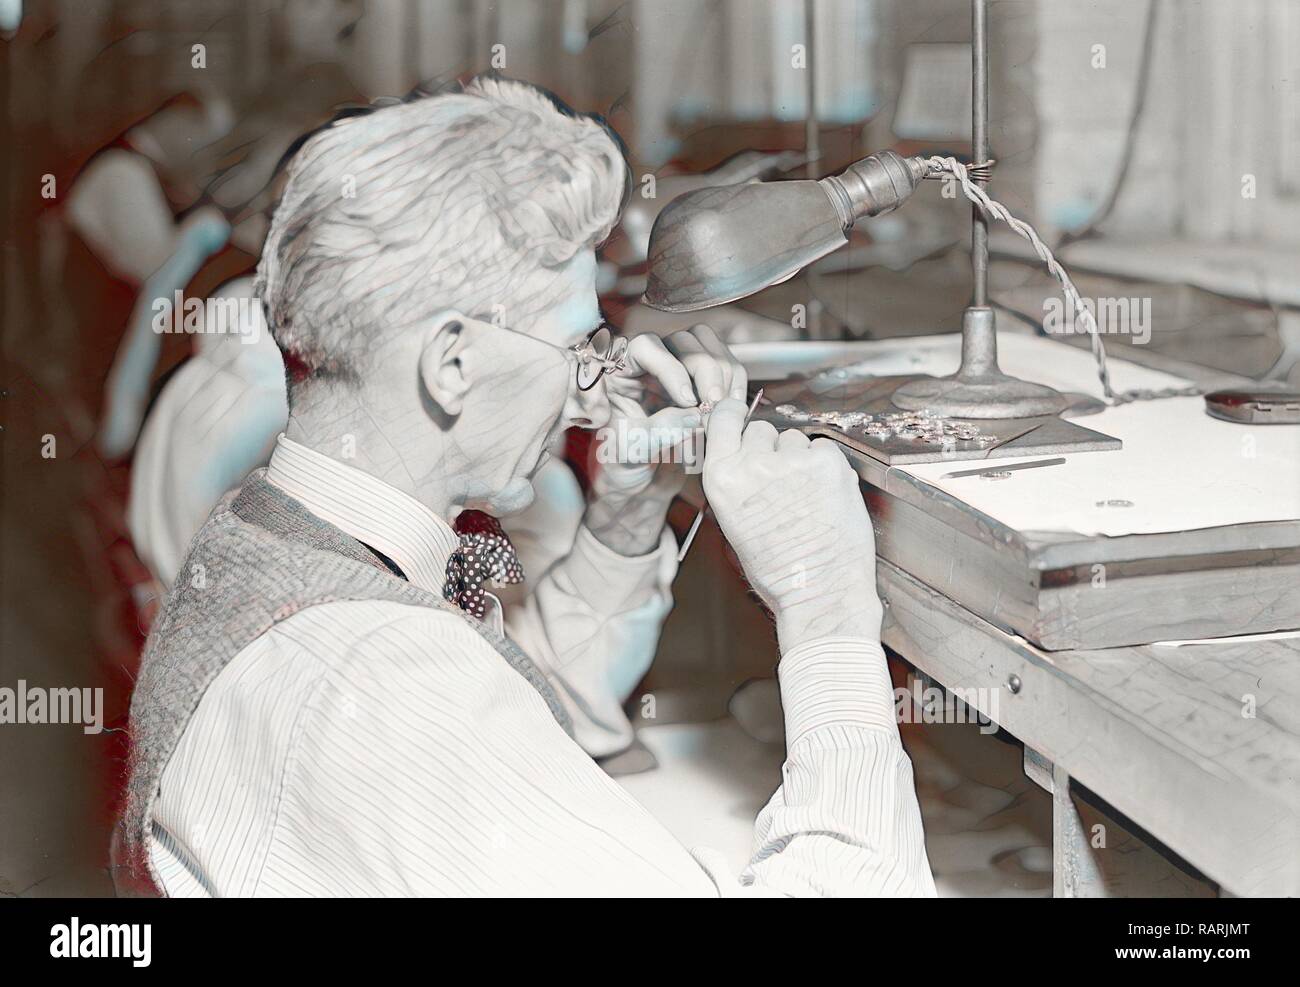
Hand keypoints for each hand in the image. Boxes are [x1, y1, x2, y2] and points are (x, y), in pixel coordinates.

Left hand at [585, 326, 746, 555]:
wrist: (640, 484)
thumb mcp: (631, 451)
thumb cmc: (624, 465)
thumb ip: (657, 431)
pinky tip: (732, 411)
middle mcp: (650, 362)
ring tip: (723, 410)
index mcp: (620, 371)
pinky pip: (726, 367)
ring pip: (708, 346)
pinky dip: (736, 386)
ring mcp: (678, 368)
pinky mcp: (702, 382)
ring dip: (724, 375)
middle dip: (705, 371)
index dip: (670, 367)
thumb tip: (693, 415)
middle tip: (713, 406)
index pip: (646, 346)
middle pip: (684, 340)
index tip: (686, 400)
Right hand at [702, 399, 883, 647]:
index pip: (723, 419)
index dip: (735, 416)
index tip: (742, 416)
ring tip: (806, 498)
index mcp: (722, 479)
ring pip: (795, 439)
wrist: (820, 591)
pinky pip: (824, 448)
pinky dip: (826, 466)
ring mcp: (793, 461)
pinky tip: (825, 497)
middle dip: (772, 449)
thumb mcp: (734, 523)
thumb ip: (738, 480)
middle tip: (782, 485)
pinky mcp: (828, 463)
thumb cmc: (779, 568)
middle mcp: (753, 464)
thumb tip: (749, 454)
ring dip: (800, 459)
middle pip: (762, 430)